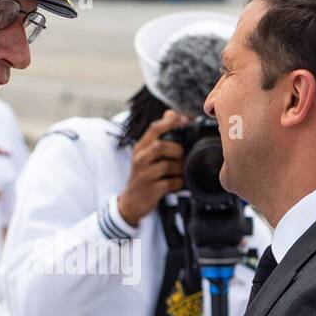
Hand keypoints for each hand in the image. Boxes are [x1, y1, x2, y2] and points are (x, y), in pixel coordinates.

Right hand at [116, 110, 188, 226]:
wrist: (131, 202)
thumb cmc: (143, 175)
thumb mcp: (145, 154)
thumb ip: (158, 135)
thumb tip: (171, 113)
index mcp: (140, 148)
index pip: (154, 128)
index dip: (170, 122)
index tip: (184, 120)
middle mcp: (140, 159)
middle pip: (160, 146)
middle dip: (176, 151)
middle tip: (182, 157)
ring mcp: (144, 175)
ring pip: (168, 166)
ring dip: (179, 169)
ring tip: (179, 172)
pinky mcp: (151, 190)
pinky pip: (171, 183)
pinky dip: (179, 183)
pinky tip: (177, 183)